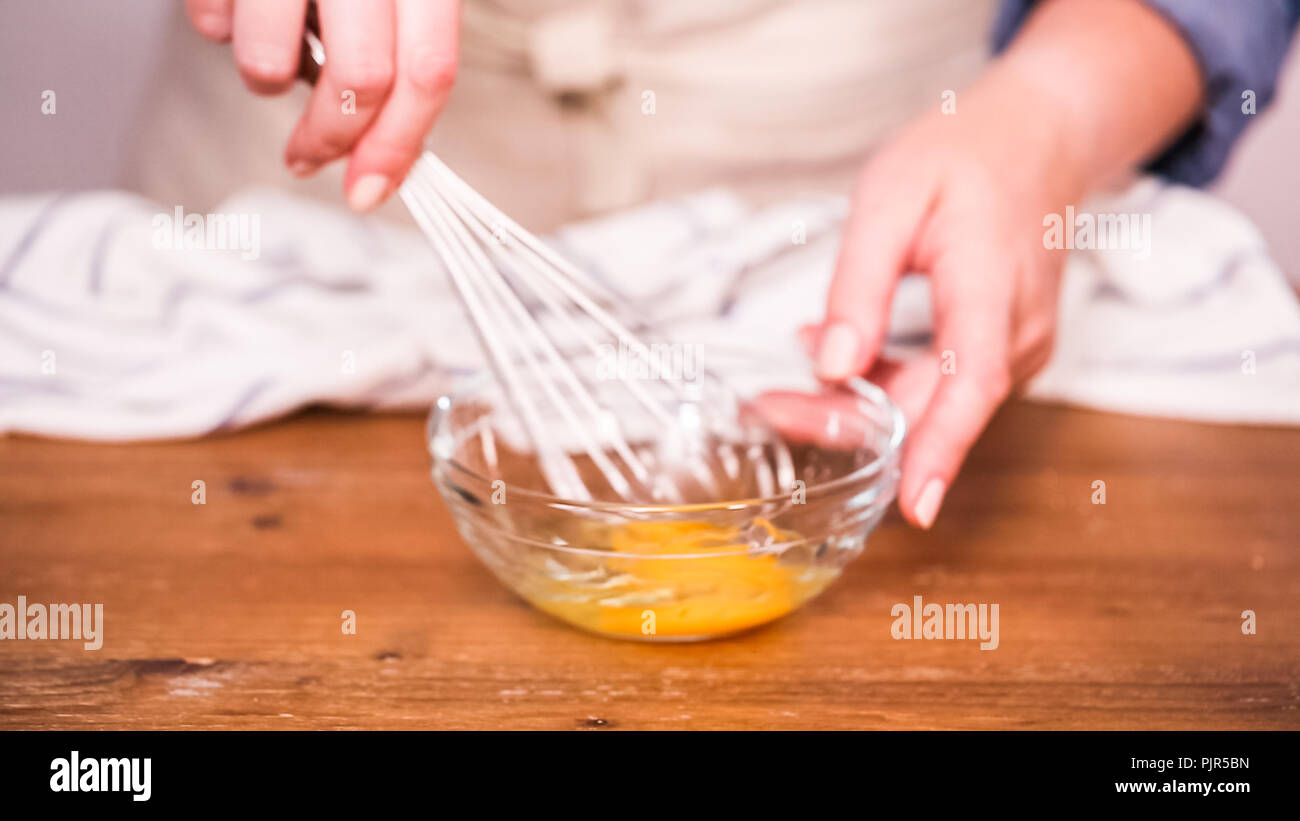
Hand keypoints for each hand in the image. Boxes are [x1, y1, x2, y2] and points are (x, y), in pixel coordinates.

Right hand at [186, 0, 459, 211]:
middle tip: (309, 156)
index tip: (368, 193)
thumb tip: (385, 146)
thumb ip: (400, 50)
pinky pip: (211, 22)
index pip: (429, 73)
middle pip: (363, 83)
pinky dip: (218, 27)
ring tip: (271, 46)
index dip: (400, 146)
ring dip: (267, 79)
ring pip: (272, 64)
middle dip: (333, 139)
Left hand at [808, 76, 1083, 529]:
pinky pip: (940, 386)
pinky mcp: (1001, 351)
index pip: (970, 383)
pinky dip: (886, 382)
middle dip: (848, 422)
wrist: (1039, 137)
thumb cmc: (964, 157)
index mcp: (992, 289)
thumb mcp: (890, 197)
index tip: (916, 507)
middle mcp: (1015, 334)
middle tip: (769, 410)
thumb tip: (831, 365)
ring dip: (860, 405)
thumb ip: (859, 285)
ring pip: (931, 403)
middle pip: (931, 407)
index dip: (941, 450)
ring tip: (785, 388)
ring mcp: (1015, 347)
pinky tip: (839, 354)